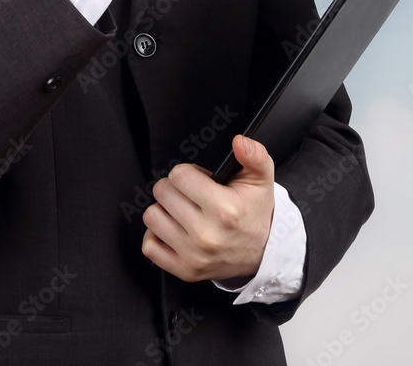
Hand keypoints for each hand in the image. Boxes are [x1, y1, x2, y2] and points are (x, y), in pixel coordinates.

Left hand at [141, 135, 274, 283]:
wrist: (262, 252)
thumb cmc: (255, 212)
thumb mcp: (261, 179)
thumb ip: (254, 155)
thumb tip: (239, 141)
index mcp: (224, 209)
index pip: (179, 176)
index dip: (187, 172)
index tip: (198, 179)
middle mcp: (206, 235)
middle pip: (163, 193)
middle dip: (174, 187)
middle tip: (190, 194)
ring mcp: (194, 255)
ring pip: (152, 217)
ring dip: (165, 210)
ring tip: (182, 210)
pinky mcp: (184, 270)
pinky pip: (150, 247)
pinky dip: (157, 235)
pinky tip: (174, 228)